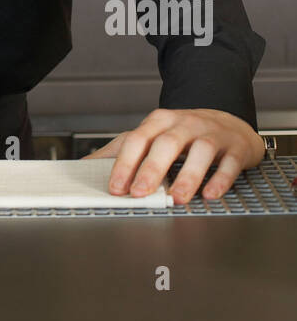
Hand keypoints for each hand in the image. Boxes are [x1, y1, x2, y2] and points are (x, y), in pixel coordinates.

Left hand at [80, 107, 265, 204]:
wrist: (228, 123)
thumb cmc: (183, 134)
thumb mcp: (151, 136)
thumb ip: (121, 151)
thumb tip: (84, 168)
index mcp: (159, 122)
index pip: (137, 139)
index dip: (125, 164)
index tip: (115, 188)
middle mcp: (185, 124)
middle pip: (166, 143)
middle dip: (151, 169)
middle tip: (140, 193)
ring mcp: (212, 133)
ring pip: (200, 151)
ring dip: (187, 175)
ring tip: (176, 198)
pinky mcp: (235, 147)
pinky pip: (229, 162)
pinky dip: (220, 179)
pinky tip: (210, 195)